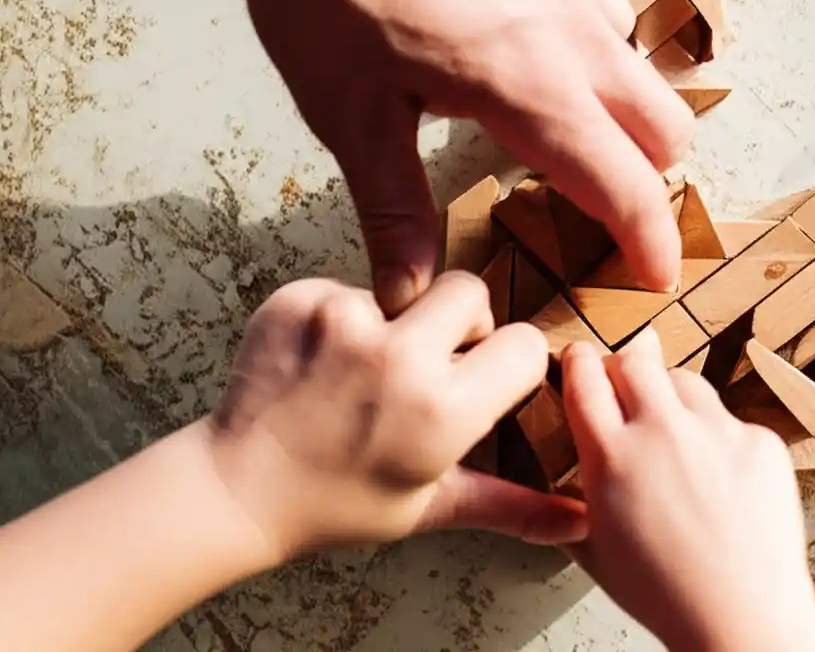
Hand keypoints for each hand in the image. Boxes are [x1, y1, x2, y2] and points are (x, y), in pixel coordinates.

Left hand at [206, 274, 586, 558]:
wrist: (236, 488)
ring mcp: (343, 321)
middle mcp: (398, 357)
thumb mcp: (430, 505)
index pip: (524, 345)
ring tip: (360, 376)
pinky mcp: (300, 298)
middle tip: (428, 364)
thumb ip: (511, 506)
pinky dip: (342, 319)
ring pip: (404, 290)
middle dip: (460, 321)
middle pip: (470, 291)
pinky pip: (348, 289)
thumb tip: (577, 525)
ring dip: (394, 323)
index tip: (488, 378)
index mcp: (442, 411)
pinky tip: (321, 364)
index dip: (512, 361)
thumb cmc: (337, 502)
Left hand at [228, 0, 693, 313]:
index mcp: (529, 91)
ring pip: (636, 58)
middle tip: (595, 203)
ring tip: (557, 119)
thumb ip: (395, 209)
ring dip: (616, 101)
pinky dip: (591, 27)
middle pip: (663, 125)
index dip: (648, 242)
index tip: (654, 278)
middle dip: (644, 176)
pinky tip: (541, 32)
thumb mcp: (351, 116)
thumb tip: (410, 292)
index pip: (623, 186)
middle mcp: (568, 37)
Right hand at [561, 331, 814, 651]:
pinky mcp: (761, 442)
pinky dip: (718, 438)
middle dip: (622, 366)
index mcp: (611, 457)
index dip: (578, 361)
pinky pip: (731, 420)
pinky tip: (717, 478)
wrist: (741, 619)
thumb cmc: (665, 594)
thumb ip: (573, 497)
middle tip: (622, 383)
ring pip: (684, 381)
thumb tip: (572, 467)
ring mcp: (717, 432)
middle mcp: (662, 432)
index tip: (579, 357)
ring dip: (670, 396)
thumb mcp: (592, 548)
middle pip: (634, 361)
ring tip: (671, 435)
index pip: (584, 377)